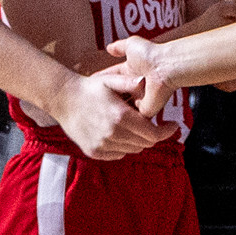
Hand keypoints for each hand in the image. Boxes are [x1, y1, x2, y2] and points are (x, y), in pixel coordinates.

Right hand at [51, 64, 178, 157]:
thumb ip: (130, 83)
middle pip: (145, 143)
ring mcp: (102, 145)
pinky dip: (124, 146)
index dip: (166, 132)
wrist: (63, 99)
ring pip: (133, 150)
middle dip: (153, 135)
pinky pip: (118, 154)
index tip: (172, 126)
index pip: (153, 134)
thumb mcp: (110, 80)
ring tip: (136, 127)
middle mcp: (112, 134)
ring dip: (139, 140)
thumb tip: (147, 82)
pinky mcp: (94, 152)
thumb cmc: (89, 88)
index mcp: (121, 117)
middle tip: (155, 124)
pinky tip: (121, 133)